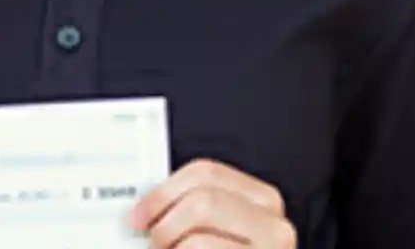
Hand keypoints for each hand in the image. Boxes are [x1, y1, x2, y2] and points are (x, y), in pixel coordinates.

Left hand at [130, 159, 296, 248]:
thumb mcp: (217, 231)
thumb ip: (192, 213)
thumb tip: (146, 208)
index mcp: (262, 201)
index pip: (205, 173)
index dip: (163, 192)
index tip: (139, 215)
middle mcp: (275, 226)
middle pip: (201, 202)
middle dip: (165, 226)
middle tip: (153, 244)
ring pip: (197, 241)